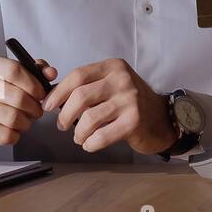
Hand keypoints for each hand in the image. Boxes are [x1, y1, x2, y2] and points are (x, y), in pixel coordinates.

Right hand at [0, 53, 56, 148]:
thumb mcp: (12, 74)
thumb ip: (34, 70)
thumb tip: (51, 73)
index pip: (14, 70)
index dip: (34, 84)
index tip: (41, 93)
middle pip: (18, 97)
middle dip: (34, 107)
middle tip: (36, 110)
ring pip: (13, 118)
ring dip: (26, 122)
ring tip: (25, 119)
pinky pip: (6, 135)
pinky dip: (15, 135)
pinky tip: (12, 129)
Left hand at [41, 58, 175, 154]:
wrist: (162, 118)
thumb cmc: (131, 103)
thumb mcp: (111, 84)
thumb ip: (87, 86)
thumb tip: (53, 96)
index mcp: (113, 67)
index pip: (77, 75)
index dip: (58, 92)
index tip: (48, 106)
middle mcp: (122, 80)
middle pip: (80, 97)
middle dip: (65, 115)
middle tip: (62, 125)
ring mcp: (129, 101)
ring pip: (89, 118)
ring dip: (78, 132)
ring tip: (79, 137)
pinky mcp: (133, 123)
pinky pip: (101, 136)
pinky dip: (90, 143)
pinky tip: (90, 144)